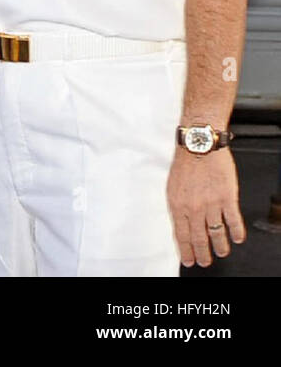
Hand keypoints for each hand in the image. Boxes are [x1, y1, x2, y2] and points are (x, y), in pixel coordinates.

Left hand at [167, 147, 245, 266]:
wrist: (199, 146)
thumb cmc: (184, 163)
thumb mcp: (171, 187)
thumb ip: (178, 206)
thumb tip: (181, 222)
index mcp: (177, 205)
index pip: (181, 235)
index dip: (186, 250)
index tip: (188, 260)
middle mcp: (194, 207)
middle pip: (199, 238)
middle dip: (202, 253)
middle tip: (205, 262)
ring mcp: (211, 204)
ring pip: (216, 232)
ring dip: (220, 246)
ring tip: (221, 253)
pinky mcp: (227, 197)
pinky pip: (233, 220)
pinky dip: (236, 232)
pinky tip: (237, 239)